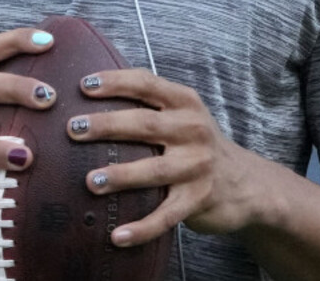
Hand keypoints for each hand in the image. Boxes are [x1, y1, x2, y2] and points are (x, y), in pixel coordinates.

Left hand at [66, 70, 269, 246]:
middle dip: (106, 125)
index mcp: (185, 102)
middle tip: (73, 129)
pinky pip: (166, 215)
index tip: (83, 85)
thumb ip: (149, 103)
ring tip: (90, 182)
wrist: (246, 182)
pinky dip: (142, 228)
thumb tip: (88, 93)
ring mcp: (197, 166)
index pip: (147, 84)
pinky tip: (117, 236)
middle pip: (145, 124)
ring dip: (120, 175)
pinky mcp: (199, 199)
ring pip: (154, 169)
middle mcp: (193, 130)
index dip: (115, 82)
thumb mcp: (183, 114)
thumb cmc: (197, 144)